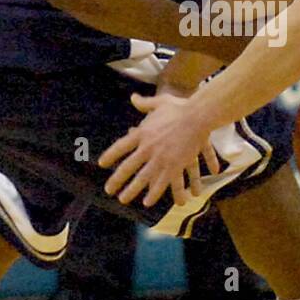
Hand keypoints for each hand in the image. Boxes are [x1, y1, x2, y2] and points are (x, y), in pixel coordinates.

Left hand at [99, 92, 220, 207]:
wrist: (197, 117)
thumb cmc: (180, 108)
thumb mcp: (160, 102)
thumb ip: (145, 103)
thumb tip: (134, 98)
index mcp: (142, 133)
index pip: (120, 146)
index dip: (110, 156)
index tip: (102, 164)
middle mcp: (147, 148)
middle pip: (128, 167)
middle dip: (117, 180)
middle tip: (109, 190)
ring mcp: (160, 158)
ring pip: (142, 179)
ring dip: (132, 191)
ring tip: (123, 199)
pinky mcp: (174, 166)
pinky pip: (161, 183)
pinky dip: (154, 194)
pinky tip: (147, 202)